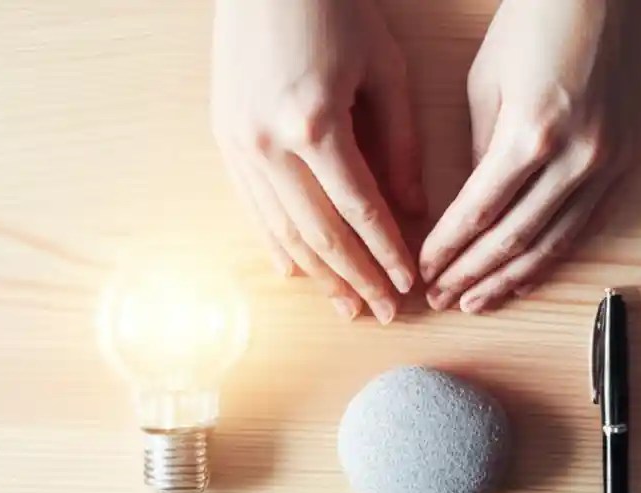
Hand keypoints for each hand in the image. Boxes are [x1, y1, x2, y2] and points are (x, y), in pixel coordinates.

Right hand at [211, 0, 425, 323]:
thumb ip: (402, 142)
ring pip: (283, 228)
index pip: (359, 208)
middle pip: (320, 232)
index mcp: (316, 123)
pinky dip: (277, 244)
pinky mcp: (224, 138)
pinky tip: (298, 274)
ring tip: (347, 307)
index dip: (387, 252)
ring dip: (318, 275)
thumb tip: (416, 209)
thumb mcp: (386, 69)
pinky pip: (252, 206)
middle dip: (356, 278)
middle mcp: (270, 142)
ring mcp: (240, 143)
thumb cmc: (336, 10)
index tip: (409, 284)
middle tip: (383, 314)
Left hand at [420, 0, 631, 312]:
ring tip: (476, 302)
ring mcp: (608, 164)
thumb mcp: (486, 79)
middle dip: (471, 276)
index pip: (478, 214)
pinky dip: (554, 259)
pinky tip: (526, 279)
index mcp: (531, 134)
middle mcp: (576, 158)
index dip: (447, 250)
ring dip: (511, 281)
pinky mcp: (628, 162)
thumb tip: (471, 204)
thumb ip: (479, 148)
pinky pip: (588, 227)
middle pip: (513, 240)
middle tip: (441, 300)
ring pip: (553, 245)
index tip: (423, 272)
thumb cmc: (540, 19)